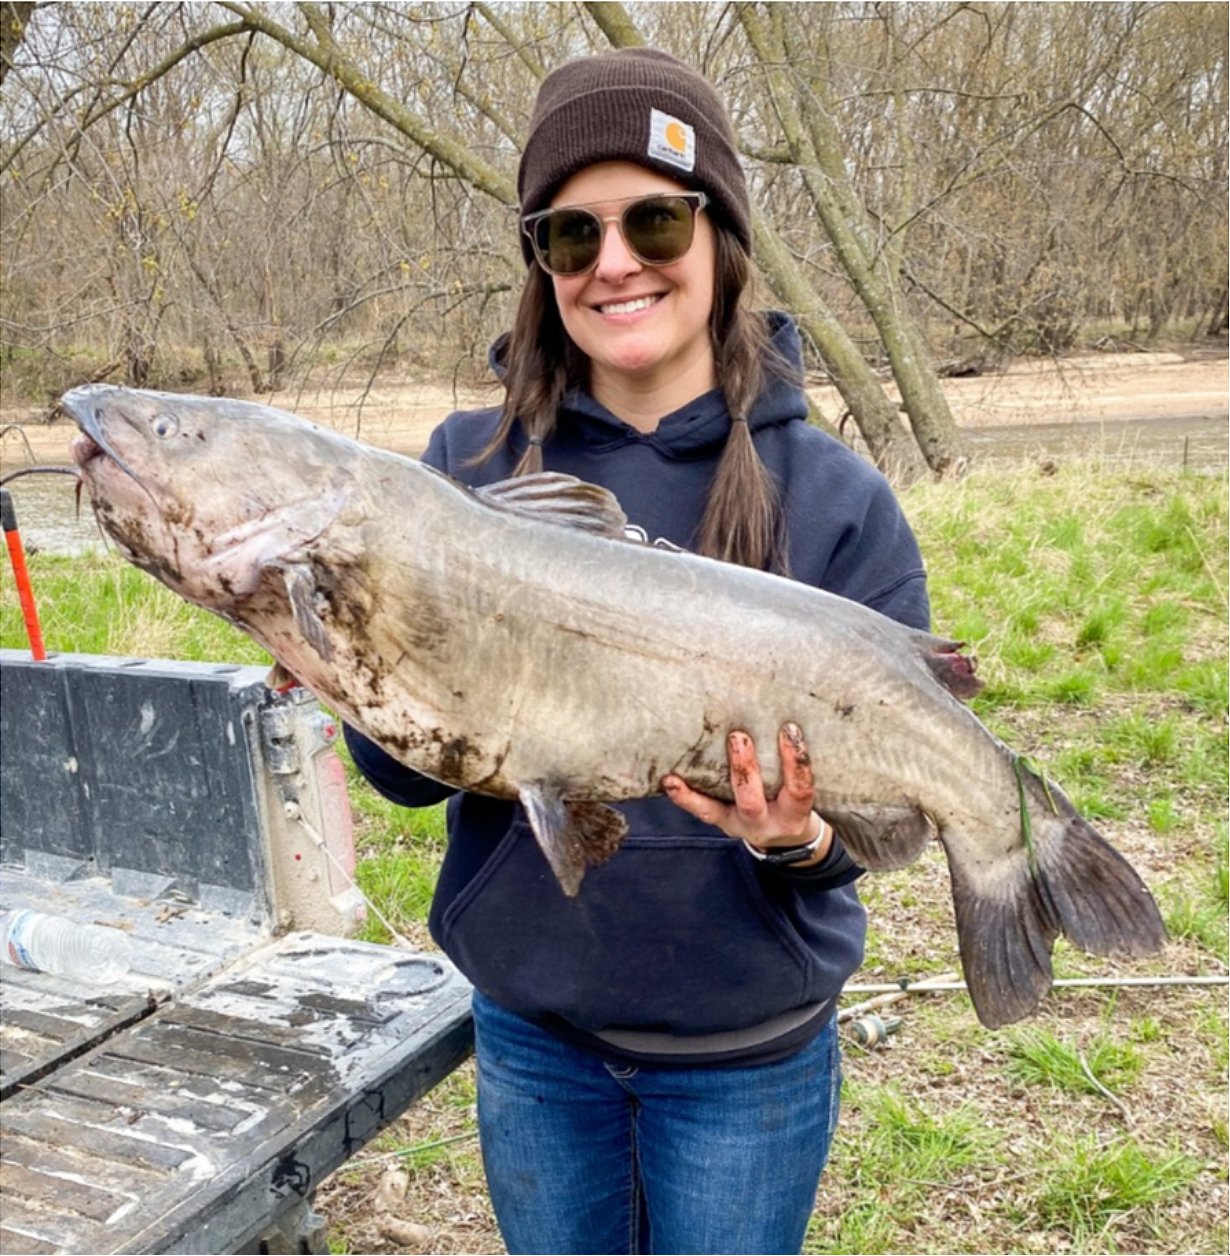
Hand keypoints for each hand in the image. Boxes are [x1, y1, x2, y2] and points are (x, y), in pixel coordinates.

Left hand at [661, 722, 830, 864]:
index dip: (796, 761)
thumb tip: (786, 709)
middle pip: (752, 802)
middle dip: (744, 770)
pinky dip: (683, 796)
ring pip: (718, 810)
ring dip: (702, 784)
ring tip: (689, 761)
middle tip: (737, 736)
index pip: (799, 787)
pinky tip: (669, 780)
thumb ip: (796, 760)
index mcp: (795, 812)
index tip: (789, 729)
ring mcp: (739, 824)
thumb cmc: (795, 796)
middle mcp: (766, 822)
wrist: (784, 836)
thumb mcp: (803, 785)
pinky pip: (700, 811)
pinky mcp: (720, 822)